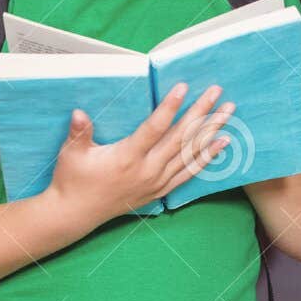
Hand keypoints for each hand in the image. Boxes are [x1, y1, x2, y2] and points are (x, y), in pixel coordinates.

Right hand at [45, 83, 234, 230]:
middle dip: (201, 112)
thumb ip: (79, 133)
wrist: (76, 213)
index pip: (155, 128)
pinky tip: (223, 143)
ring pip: (190, 154)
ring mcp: (156, 182)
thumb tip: (78, 113)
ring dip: (211, 131)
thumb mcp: (72, 153)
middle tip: (217, 92)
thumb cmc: (73, 178)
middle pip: (180, 138)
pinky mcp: (160, 190)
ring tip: (228, 112)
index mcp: (127, 158)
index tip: (184, 87)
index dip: (170, 107)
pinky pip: (190, 172)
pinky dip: (208, 157)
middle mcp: (147, 171)